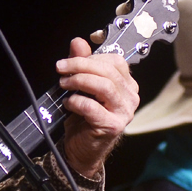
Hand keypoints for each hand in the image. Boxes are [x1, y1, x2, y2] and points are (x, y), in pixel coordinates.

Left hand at [56, 36, 139, 177]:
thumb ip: (81, 64)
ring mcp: (124, 113)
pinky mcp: (113, 126)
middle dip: (80, 66)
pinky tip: (68, 104)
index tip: (69, 60)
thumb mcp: (81, 86)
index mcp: (127, 85)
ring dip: (79, 81)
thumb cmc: (84, 117)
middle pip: (108, 72)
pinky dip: (76, 102)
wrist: (81, 148)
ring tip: (63, 84)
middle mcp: (130, 97)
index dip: (91, 58)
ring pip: (104, 86)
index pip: (115, 62)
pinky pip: (93, 107)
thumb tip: (78, 42)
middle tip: (61, 69)